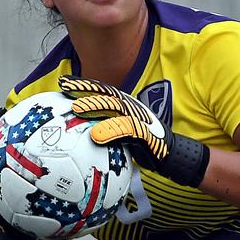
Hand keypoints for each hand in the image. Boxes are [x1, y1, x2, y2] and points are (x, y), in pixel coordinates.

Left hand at [58, 77, 209, 186]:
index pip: (102, 93)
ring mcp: (138, 119)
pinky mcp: (145, 133)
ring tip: (77, 107)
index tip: (64, 84)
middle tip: (65, 86)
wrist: (175, 156)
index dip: (84, 86)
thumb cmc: (149, 147)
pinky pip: (125, 130)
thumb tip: (85, 137)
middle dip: (85, 89)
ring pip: (114, 109)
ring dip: (95, 107)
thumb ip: (108, 132)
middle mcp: (131, 109)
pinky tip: (96, 134)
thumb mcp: (125, 137)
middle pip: (105, 95)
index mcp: (125, 107)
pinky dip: (110, 131)